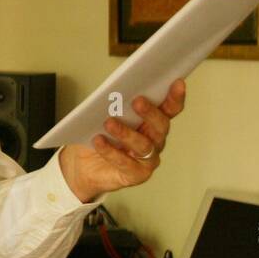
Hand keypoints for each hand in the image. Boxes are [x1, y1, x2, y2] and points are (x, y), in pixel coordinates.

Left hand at [59, 79, 186, 202]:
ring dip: (126, 133)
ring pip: (144, 145)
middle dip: (150, 113)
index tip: (177, 82)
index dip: (175, 97)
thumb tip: (114, 91)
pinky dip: (111, 151)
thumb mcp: (101, 116)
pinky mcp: (136, 175)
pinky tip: (98, 141)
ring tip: (108, 123)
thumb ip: (112, 104)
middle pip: (160, 126)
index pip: (169, 109)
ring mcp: (148, 159)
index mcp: (152, 121)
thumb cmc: (97, 135)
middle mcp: (155, 139)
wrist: (81, 166)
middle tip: (137, 101)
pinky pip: (126, 163)